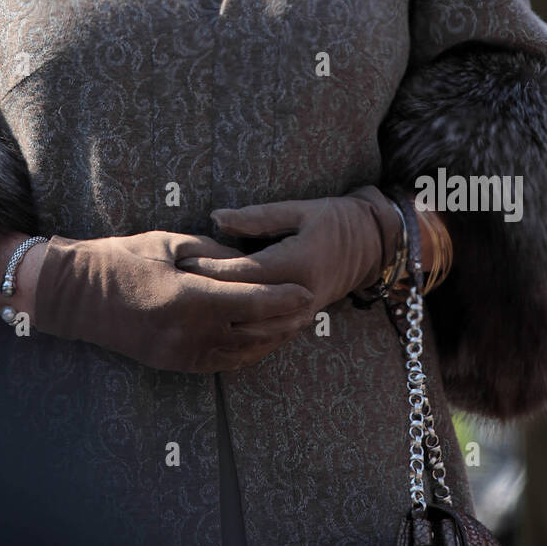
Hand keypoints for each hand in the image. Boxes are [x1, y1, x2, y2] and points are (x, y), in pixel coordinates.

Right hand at [31, 230, 313, 372]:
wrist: (77, 295)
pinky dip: (246, 353)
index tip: (308, 292)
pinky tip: (260, 342)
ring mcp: (179, 353)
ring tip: (294, 326)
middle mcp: (187, 333)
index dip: (283, 298)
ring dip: (271, 340)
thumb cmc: (121, 258)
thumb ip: (213, 254)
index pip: (250, 301)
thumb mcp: (169, 243)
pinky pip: (220, 363)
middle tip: (311, 310)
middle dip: (286, 322)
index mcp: (188, 298)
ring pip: (240, 352)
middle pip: (253, 332)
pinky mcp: (172, 363)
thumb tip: (246, 261)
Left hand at [179, 186, 402, 314]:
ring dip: (220, 319)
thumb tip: (215, 218)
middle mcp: (297, 294)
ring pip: (253, 328)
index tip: (181, 261)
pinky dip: (240, 333)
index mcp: (296, 263)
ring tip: (187, 309)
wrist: (372, 245)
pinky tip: (216, 329)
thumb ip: (257, 218)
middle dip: (207, 296)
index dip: (210, 268)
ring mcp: (301, 313)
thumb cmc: (334, 220)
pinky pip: (267, 335)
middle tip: (173, 287)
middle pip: (243, 304)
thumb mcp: (298, 210)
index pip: (243, 271)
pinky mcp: (300, 321)